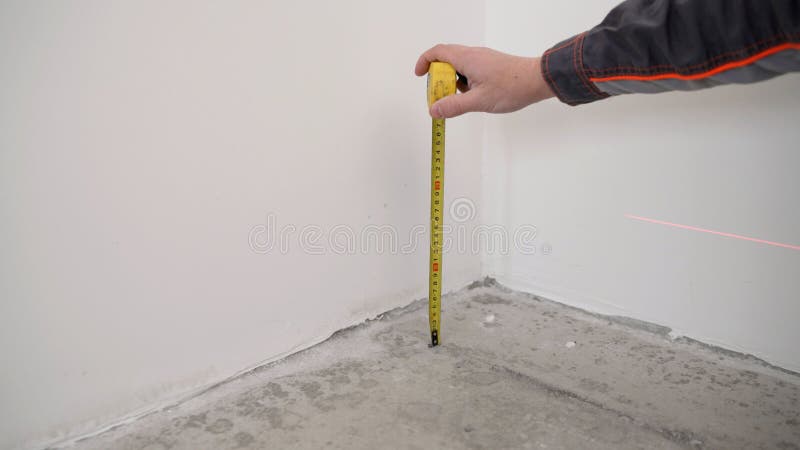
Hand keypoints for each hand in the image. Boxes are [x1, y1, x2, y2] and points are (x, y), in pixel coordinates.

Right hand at [415, 44, 554, 118]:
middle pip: (445, 60)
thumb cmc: (511, 86)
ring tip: (459, 100)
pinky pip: (469, 70)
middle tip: (440, 97)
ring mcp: (482, 59)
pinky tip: (473, 97)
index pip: (437, 52)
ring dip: (452, 83)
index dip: (424, 62)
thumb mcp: (478, 101)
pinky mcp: (489, 65)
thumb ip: (454, 106)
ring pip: (458, 67)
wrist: (537, 80)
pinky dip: (464, 83)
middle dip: (438, 79)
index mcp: (466, 58)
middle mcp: (473, 54)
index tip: (419, 76)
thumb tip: (434, 110)